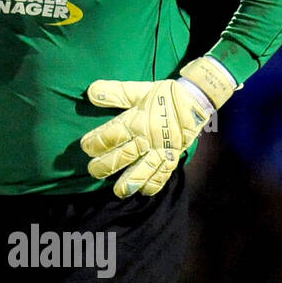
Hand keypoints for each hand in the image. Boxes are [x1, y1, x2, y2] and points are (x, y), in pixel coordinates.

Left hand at [80, 57, 237, 197]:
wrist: (196, 99)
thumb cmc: (164, 95)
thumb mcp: (139, 90)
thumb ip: (115, 93)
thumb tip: (91, 91)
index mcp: (137, 120)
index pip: (111, 135)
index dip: (95, 142)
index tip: (86, 146)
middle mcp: (148, 138)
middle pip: (123, 156)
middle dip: (105, 166)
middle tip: (93, 171)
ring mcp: (161, 150)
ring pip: (143, 170)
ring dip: (130, 182)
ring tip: (118, 192)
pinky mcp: (172, 157)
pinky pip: (163, 175)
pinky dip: (154, 185)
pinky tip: (144, 192)